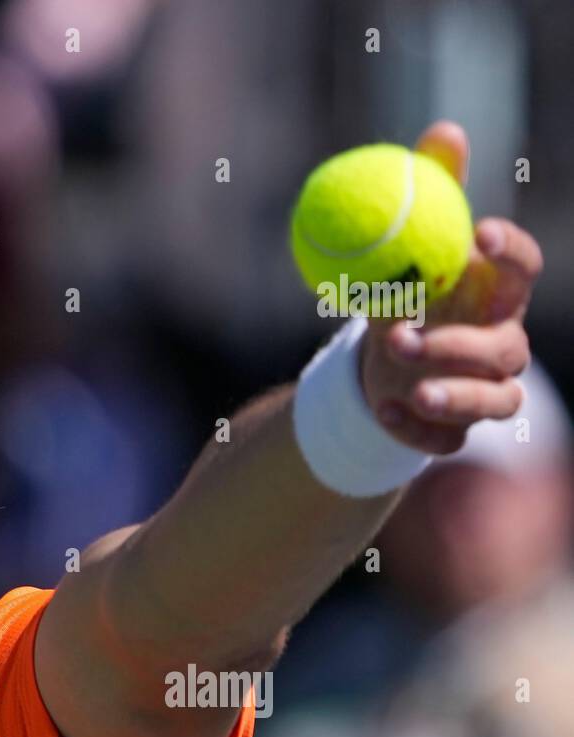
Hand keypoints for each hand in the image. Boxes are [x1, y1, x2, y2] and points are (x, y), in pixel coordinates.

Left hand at [360, 121, 541, 454]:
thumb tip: (447, 129)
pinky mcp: (455, 431)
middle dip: (456, 344)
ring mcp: (484, 391)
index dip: (512, 252)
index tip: (482, 232)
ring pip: (494, 402)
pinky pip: (447, 439)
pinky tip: (385, 412)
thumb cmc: (411, 292)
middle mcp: (502, 344)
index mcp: (496, 295)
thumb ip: (431, 191)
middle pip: (503, 348)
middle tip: (402, 336)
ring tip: (410, 387)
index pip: (523, 270)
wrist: (381, 361)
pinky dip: (417, 430)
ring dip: (452, 394)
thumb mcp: (412, 244)